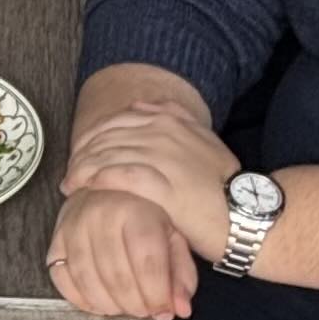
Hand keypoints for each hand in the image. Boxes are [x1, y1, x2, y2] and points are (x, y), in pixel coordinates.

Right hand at [49, 186, 199, 319]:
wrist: (102, 197)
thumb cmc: (144, 221)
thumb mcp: (173, 239)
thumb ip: (182, 275)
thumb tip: (181, 310)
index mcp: (134, 208)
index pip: (146, 261)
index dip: (157, 293)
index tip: (165, 311)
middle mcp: (98, 214)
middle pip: (116, 276)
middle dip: (136, 304)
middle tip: (146, 312)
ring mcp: (70, 228)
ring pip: (88, 282)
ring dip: (111, 306)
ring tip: (126, 308)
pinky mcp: (53, 244)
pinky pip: (63, 282)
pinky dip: (83, 300)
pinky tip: (101, 302)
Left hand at [61, 101, 239, 263]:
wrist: (248, 215)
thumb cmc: (224, 186)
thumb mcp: (204, 141)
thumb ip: (177, 118)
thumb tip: (145, 104)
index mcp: (172, 119)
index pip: (119, 119)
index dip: (93, 135)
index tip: (79, 151)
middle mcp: (165, 132)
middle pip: (108, 136)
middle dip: (83, 154)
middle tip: (69, 171)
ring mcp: (164, 156)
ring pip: (109, 155)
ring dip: (83, 169)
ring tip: (70, 184)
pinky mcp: (163, 185)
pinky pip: (119, 175)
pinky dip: (97, 179)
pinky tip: (84, 187)